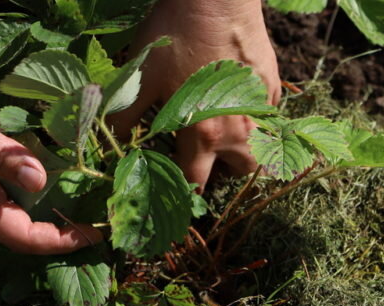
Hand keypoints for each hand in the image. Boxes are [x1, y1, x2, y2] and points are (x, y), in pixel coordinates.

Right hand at [0, 52, 102, 254]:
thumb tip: (42, 180)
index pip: (21, 236)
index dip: (59, 242)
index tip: (93, 234)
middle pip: (23, 231)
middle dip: (62, 232)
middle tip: (101, 220)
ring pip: (17, 212)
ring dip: (52, 212)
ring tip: (88, 200)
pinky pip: (9, 190)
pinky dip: (37, 188)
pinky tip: (57, 173)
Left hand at [110, 0, 280, 190]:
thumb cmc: (176, 37)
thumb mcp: (141, 78)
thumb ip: (125, 117)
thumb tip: (111, 142)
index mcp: (203, 135)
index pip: (196, 182)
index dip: (183, 191)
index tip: (176, 187)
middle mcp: (238, 131)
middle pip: (238, 172)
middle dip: (222, 172)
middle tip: (204, 155)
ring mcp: (260, 110)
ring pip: (260, 149)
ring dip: (244, 150)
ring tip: (227, 134)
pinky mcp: (272, 89)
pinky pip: (269, 119)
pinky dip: (256, 121)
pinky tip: (238, 104)